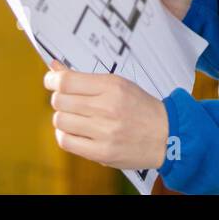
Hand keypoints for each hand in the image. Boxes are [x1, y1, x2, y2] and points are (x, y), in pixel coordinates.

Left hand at [44, 61, 169, 170]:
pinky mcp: (101, 152)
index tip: (51, 81)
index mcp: (112, 86)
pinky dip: (65, 135)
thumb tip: (54, 67)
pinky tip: (75, 131)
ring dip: (63, 118)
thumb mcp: (118, 84)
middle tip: (69, 101)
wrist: (167, 135)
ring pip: (60, 120)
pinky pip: (66, 141)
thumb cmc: (142, 108)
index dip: (52, 80)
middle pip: (59, 101)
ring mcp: (104, 131)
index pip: (66, 81)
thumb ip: (84, 78)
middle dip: (60, 99)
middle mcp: (106, 108)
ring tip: (75, 117)